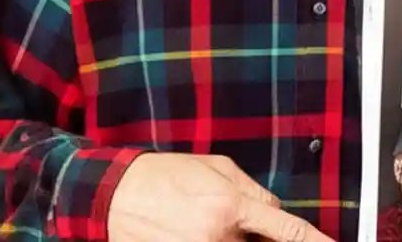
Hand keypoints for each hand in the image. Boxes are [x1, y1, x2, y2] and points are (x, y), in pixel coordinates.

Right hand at [107, 152, 335, 241]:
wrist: (114, 197)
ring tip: (208, 219)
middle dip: (264, 238)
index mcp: (230, 207)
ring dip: (240, 240)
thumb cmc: (164, 176)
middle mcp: (218, 237)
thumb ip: (253, 190)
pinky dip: (218, 240)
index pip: (286, 231)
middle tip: (248, 225)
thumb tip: (276, 211)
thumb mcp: (216, 167)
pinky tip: (198, 230)